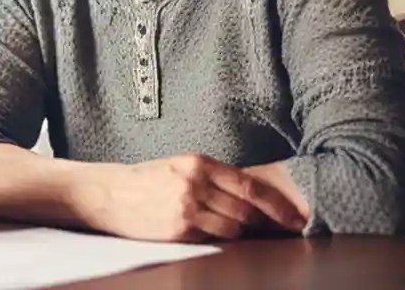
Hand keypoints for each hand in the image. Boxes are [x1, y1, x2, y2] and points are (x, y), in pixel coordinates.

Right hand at [72, 154, 307, 241]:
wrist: (108, 194)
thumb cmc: (147, 180)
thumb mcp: (181, 167)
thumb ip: (214, 178)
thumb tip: (253, 199)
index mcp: (198, 163)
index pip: (250, 187)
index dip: (278, 205)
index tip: (296, 217)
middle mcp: (195, 185)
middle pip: (247, 211)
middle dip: (265, 223)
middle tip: (279, 229)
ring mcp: (186, 209)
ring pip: (234, 229)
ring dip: (243, 233)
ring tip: (243, 231)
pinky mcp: (178, 231)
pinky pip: (213, 239)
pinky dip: (221, 239)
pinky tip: (218, 235)